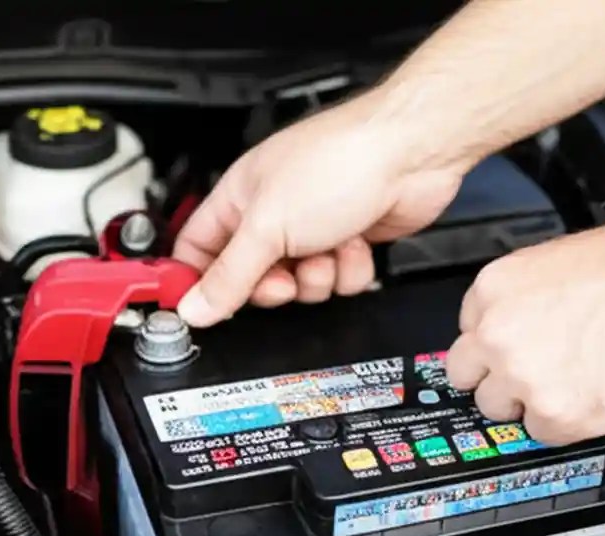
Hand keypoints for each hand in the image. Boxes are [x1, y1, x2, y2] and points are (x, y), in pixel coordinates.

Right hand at [173, 93, 466, 326]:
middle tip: (285, 277)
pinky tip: (354, 241)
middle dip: (273, 287)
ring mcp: (313, 229)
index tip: (202, 310)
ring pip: (300, 286)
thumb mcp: (268, 226)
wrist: (411, 155)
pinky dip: (349, 269)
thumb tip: (193, 307)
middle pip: (252, 279)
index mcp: (239, 198)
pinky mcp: (347, 242)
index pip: (197, 251)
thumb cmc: (339, 161)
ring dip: (318, 277)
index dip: (195, 283)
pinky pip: (337, 281)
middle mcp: (273, 214)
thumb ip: (229, 274)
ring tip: (328, 248)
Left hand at [445, 209, 604, 444]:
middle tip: (537, 372)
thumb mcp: (564, 259)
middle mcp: (497, 334)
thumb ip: (530, 296)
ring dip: (530, 402)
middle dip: (498, 376)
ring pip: (500, 409)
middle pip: (468, 375)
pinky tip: (597, 393)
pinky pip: (544, 433)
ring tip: (575, 380)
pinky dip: (569, 421)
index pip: (468, 330)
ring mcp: (524, 379)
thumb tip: (529, 318)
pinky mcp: (559, 416)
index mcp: (495, 288)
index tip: (516, 348)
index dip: (498, 342)